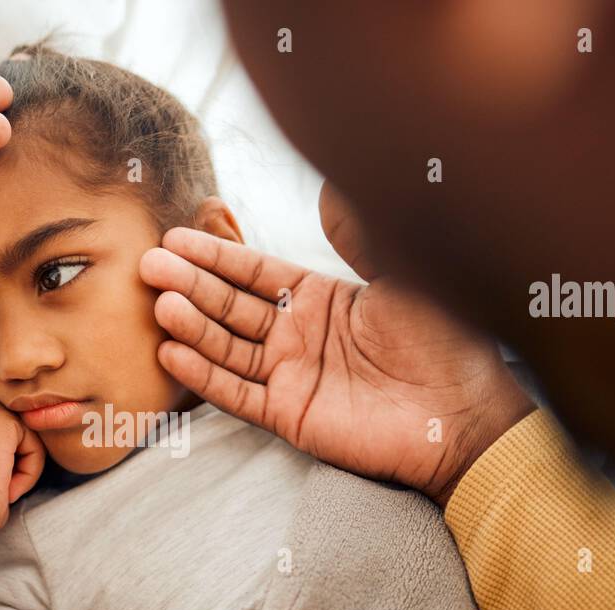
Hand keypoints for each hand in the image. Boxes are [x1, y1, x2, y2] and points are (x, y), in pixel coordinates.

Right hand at [138, 182, 534, 506]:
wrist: (464, 413)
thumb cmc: (446, 341)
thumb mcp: (404, 274)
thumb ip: (362, 238)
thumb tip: (332, 190)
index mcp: (320, 299)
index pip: (254, 272)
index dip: (215, 256)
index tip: (176, 238)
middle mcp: (297, 335)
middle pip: (230, 306)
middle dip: (190, 285)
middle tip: (150, 265)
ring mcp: (290, 375)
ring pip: (227, 347)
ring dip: (192, 327)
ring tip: (160, 305)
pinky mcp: (290, 414)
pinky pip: (237, 393)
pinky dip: (205, 375)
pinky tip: (173, 353)